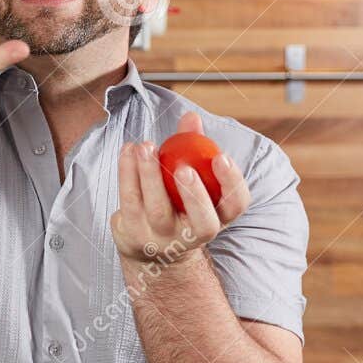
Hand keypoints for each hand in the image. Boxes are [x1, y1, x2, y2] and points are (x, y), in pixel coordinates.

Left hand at [110, 112, 249, 263]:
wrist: (147, 245)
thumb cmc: (176, 201)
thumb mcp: (190, 177)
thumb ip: (193, 146)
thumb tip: (191, 117)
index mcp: (217, 217)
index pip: (235, 205)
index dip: (232, 183)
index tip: (221, 156)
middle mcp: (194, 235)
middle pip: (203, 221)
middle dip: (195, 193)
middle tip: (185, 167)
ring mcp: (164, 238)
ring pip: (158, 209)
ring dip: (151, 174)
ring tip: (146, 146)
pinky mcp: (135, 233)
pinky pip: (131, 201)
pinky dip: (127, 172)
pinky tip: (128, 149)